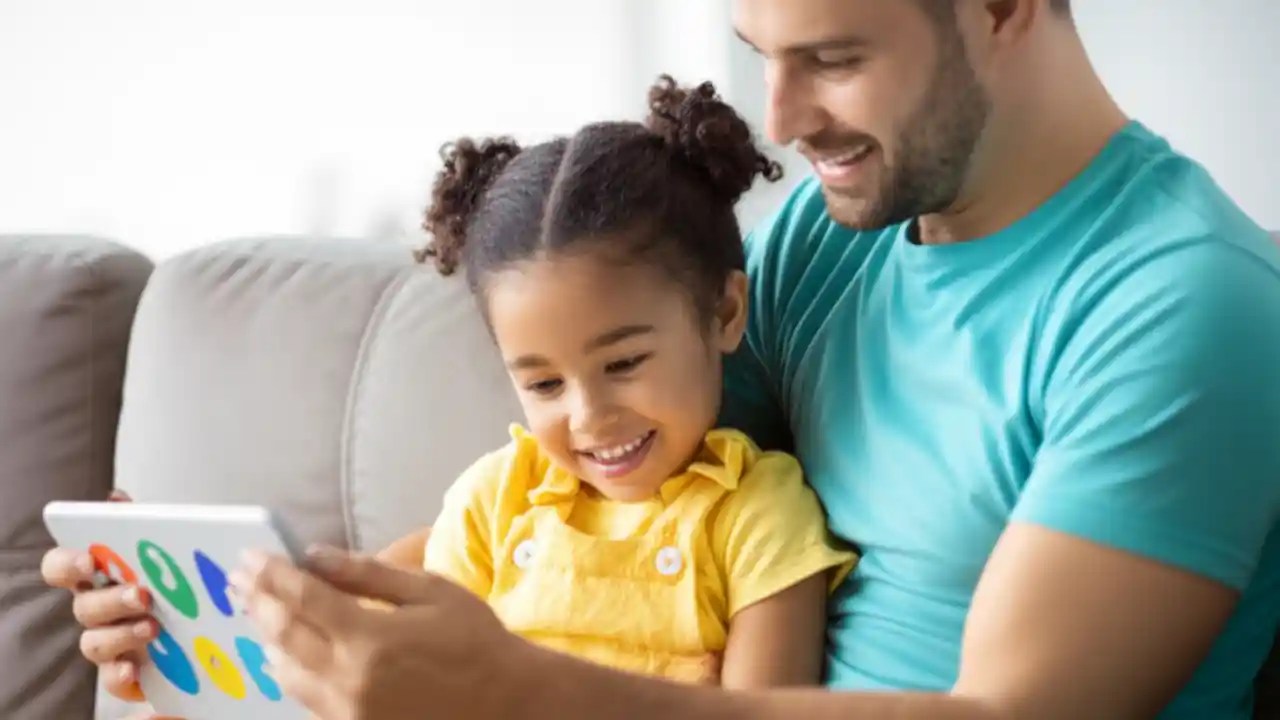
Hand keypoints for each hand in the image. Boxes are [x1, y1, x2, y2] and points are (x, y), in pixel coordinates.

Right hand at [39, 490, 158, 701]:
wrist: (203, 625)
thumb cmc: (171, 580)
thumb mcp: (161, 547)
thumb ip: (138, 522)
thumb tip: (115, 497)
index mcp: (97, 576)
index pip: (59, 568)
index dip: (66, 564)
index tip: (89, 561)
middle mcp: (96, 609)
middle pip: (84, 606)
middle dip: (111, 600)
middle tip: (142, 595)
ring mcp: (107, 641)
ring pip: (94, 642)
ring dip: (120, 634)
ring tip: (153, 626)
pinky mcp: (125, 670)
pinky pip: (110, 677)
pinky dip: (118, 673)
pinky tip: (134, 668)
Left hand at [232, 548, 529, 719]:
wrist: (505, 703)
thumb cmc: (474, 640)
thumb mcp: (431, 592)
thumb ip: (369, 574)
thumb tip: (315, 555)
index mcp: (370, 636)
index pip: (302, 598)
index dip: (271, 574)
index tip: (250, 557)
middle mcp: (348, 678)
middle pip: (283, 634)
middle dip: (257, 602)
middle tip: (239, 580)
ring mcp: (347, 710)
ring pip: (286, 672)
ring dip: (268, 638)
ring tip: (258, 613)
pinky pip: (306, 698)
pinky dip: (290, 669)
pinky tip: (288, 653)